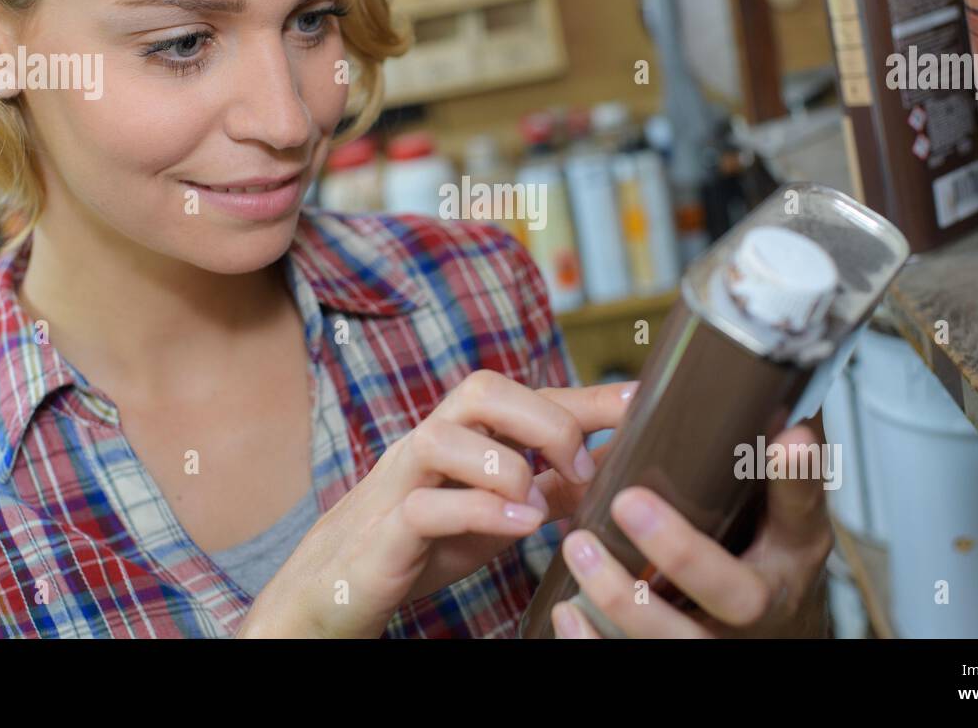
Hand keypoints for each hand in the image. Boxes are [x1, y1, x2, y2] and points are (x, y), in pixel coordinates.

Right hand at [237, 370, 635, 637]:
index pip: (528, 396)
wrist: (335, 587)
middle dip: (543, 418)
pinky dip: (477, 511)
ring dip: (505, 464)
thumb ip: (546, 490)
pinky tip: (519, 527)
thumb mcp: (496, 514)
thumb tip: (609, 469)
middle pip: (480, 389)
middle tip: (582, 468)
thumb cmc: (419, 541)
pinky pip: (423, 505)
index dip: (586, 396)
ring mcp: (401, 483)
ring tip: (540, 504)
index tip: (643, 401)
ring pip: (442, 435)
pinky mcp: (384, 532)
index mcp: (463, 436)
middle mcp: (431, 446)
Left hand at [549, 422, 832, 637]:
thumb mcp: (783, 515)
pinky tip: (568, 612)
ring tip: (579, 546)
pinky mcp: (685, 660)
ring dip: (624, 598)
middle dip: (682, 551)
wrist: (774, 637)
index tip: (783, 438)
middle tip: (629, 502)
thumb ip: (775, 461)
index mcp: (794, 550)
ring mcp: (723, 643)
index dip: (797, 478)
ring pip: (679, 639)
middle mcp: (766, 605)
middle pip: (737, 593)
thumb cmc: (768, 560)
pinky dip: (597, 644)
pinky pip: (640, 664)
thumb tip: (779, 390)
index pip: (804, 510)